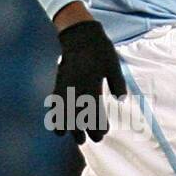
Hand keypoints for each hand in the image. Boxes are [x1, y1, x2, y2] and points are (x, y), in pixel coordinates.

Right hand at [50, 20, 127, 143]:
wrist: (80, 34)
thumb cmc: (100, 50)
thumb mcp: (113, 65)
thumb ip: (117, 83)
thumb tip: (121, 99)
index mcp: (92, 85)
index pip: (94, 111)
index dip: (97, 125)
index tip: (101, 134)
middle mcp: (77, 88)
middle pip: (76, 114)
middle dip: (79, 130)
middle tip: (84, 141)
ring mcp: (65, 84)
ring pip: (63, 109)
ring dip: (64, 124)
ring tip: (64, 135)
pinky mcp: (59, 80)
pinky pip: (54, 98)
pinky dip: (54, 110)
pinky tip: (54, 119)